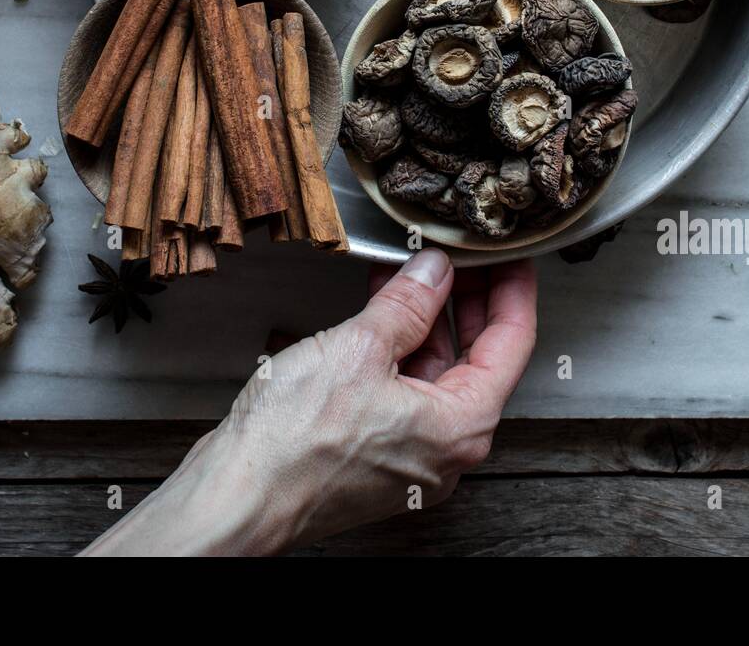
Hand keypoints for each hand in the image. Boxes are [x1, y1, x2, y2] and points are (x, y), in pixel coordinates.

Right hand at [84, 249, 537, 555]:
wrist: (234, 496)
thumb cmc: (293, 442)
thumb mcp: (360, 347)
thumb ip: (409, 303)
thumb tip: (436, 271)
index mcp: (461, 426)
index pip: (512, 343)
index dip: (513, 288)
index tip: (511, 254)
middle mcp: (444, 448)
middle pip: (476, 357)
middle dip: (467, 299)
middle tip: (463, 252)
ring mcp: (408, 453)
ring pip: (434, 371)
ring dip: (426, 318)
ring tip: (413, 269)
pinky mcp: (373, 451)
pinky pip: (401, 388)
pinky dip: (396, 345)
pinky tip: (379, 308)